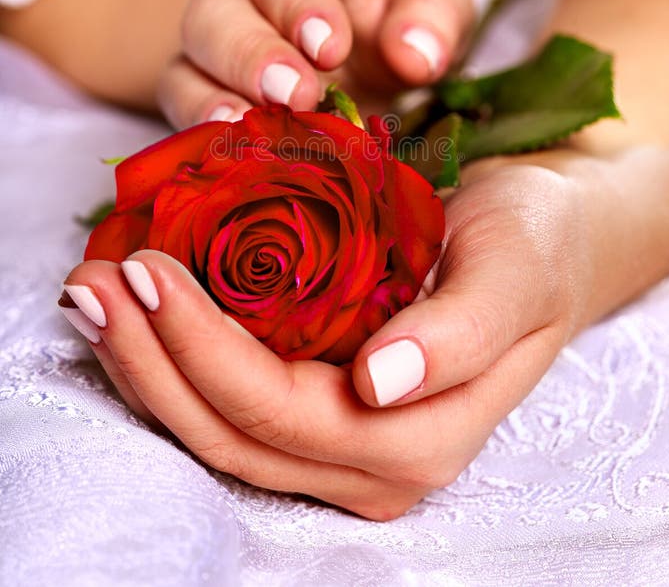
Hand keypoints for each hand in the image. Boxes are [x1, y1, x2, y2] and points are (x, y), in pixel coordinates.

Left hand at [64, 146, 668, 519]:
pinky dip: (170, 357)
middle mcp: (369, 459)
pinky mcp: (318, 405)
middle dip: (149, 360)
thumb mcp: (514, 273)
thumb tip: (382, 385)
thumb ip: (460, 336)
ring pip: (214, 426)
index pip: (279, 411)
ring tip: (92, 294)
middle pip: (229, 430)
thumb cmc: (533, 248)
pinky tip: (135, 310)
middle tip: (92, 283)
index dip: (202, 349)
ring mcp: (338, 440)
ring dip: (143, 364)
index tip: (147, 271)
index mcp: (418, 437)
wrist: (543, 241)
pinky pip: (225, 399)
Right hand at [156, 0, 474, 127]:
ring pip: (186, 67)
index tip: (331, 48)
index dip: (302, 3)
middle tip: (296, 96)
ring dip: (214, 103)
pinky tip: (233, 164)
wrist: (364, 45)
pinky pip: (183, 115)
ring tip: (245, 134)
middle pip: (216, 12)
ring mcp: (212, 46)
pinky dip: (203, 140)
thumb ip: (434, 17)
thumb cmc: (394, 9)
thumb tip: (416, 57)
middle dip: (252, 56)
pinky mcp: (202, 96)